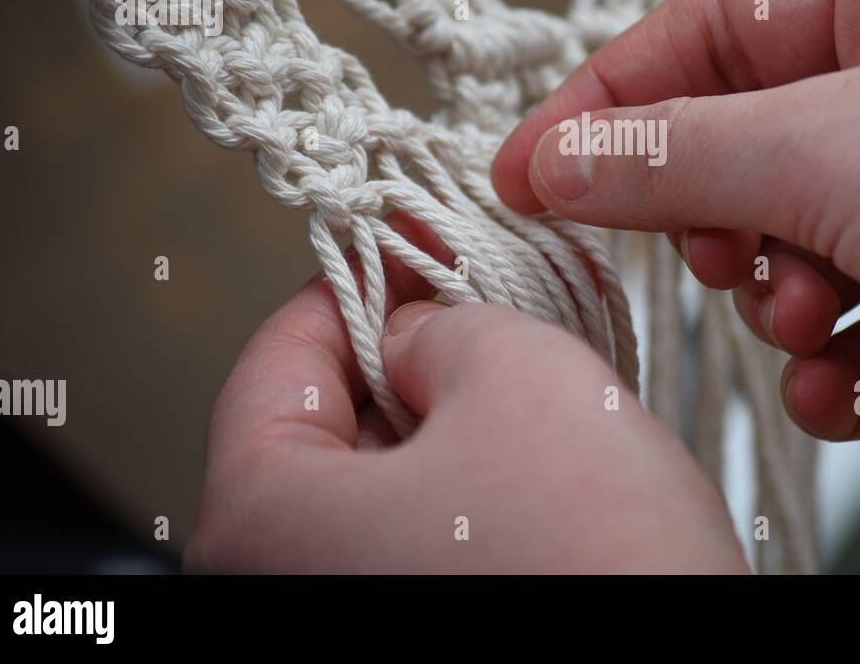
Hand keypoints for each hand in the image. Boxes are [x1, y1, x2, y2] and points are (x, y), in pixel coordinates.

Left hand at [186, 256, 746, 572]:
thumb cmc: (595, 564)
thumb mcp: (516, 374)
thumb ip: (438, 321)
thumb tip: (410, 326)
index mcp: (263, 520)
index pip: (280, 356)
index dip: (359, 277)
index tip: (415, 238)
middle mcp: (284, 583)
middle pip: (326, 422)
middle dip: (408, 347)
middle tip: (482, 297)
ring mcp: (351, 610)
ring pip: (382, 480)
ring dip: (448, 416)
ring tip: (524, 377)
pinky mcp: (420, 622)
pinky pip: (422, 535)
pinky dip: (468, 482)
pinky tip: (535, 458)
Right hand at [492, 0, 859, 515]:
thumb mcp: (840, 153)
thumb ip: (678, 157)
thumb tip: (556, 159)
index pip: (720, 24)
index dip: (615, 96)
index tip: (532, 166)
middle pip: (757, 138)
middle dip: (726, 213)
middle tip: (721, 253)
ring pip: (807, 238)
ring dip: (786, 293)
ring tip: (812, 315)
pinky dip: (842, 362)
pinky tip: (847, 384)